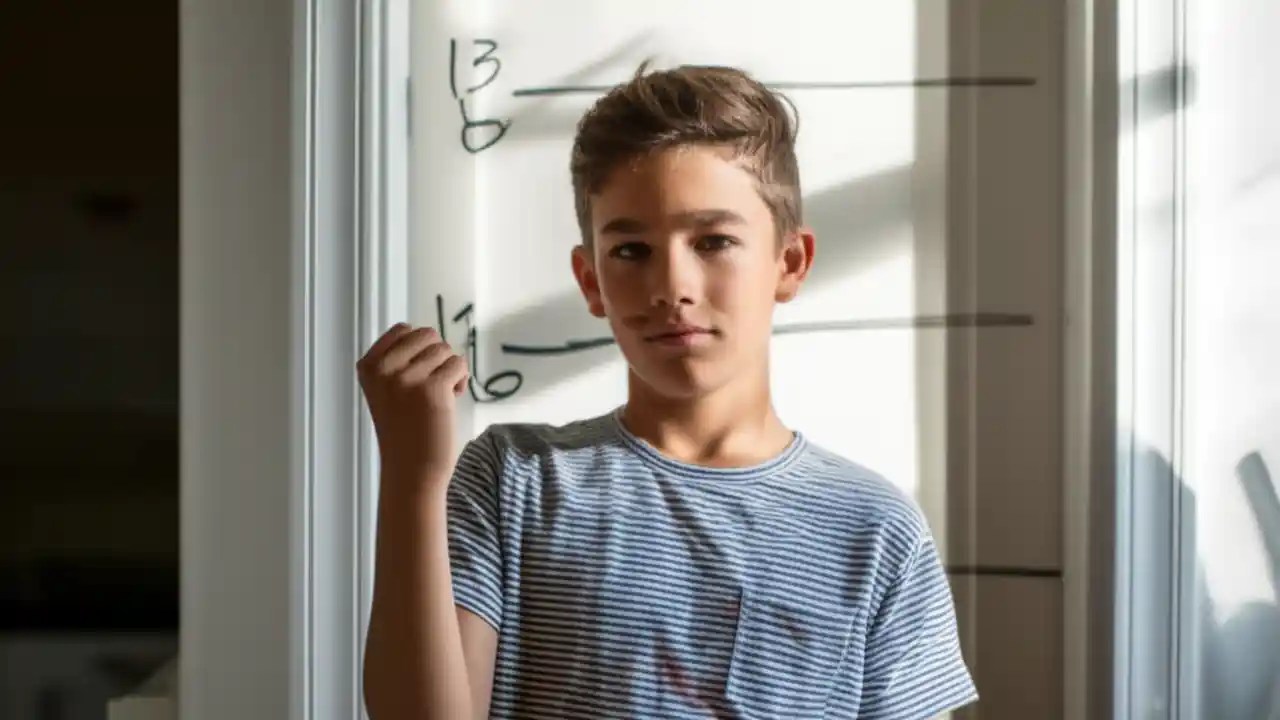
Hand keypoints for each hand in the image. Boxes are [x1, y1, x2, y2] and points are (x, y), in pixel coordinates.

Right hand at [357, 323, 469, 489]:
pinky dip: (461, 381)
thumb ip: (398, 362)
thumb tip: (428, 335)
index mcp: (368, 366)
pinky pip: (459, 364)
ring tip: (440, 396)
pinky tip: (451, 399)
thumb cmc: (404, 431)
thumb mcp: (387, 390)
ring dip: (450, 371)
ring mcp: (407, 377)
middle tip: (433, 384)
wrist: (411, 470)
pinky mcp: (432, 388)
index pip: (402, 330)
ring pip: (446, 350)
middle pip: (427, 335)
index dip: (420, 348)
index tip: (418, 373)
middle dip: (438, 356)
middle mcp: (383, 369)